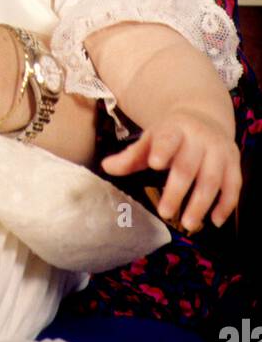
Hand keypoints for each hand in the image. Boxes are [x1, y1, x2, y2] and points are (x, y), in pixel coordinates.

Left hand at [100, 108, 241, 232]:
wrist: (204, 118)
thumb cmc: (171, 135)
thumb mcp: (151, 139)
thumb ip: (131, 156)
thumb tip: (106, 167)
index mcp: (175, 129)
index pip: (168, 138)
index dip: (162, 150)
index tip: (154, 163)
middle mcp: (199, 138)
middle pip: (188, 166)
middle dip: (177, 191)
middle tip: (164, 212)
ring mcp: (219, 151)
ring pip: (212, 179)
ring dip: (201, 204)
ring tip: (187, 224)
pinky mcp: (234, 164)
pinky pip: (233, 186)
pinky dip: (225, 205)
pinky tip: (215, 221)